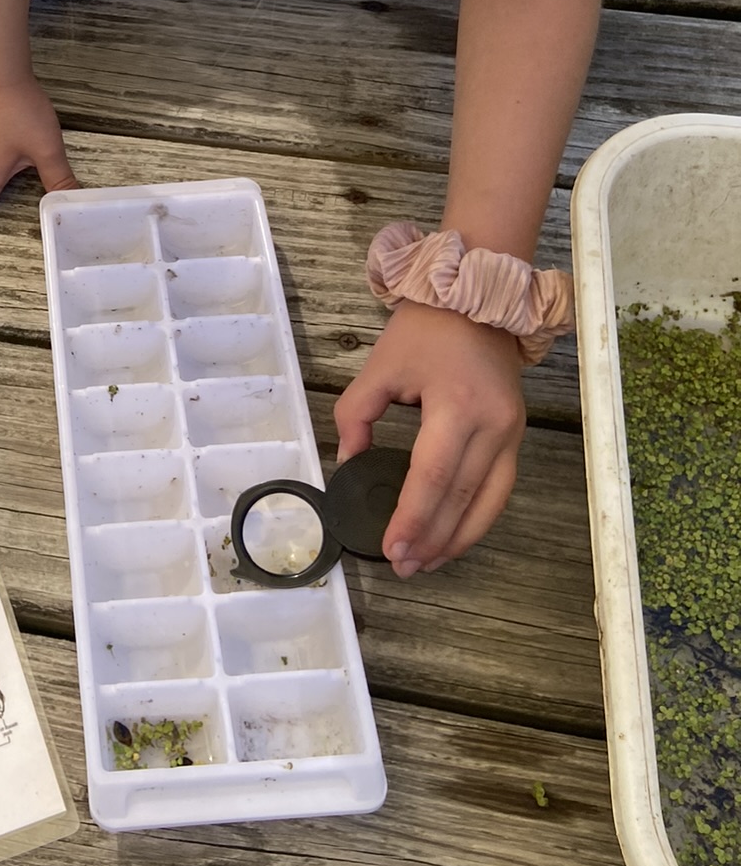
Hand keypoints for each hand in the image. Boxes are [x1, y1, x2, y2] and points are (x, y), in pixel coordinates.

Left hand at [334, 299, 525, 577]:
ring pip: (489, 501)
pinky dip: (478, 517)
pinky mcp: (517, 433)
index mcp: (457, 406)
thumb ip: (357, 413)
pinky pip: (500, 487)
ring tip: (428, 563)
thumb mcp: (381, 366)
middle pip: (463, 497)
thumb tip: (348, 460)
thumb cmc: (425, 330)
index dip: (413, 517)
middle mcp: (492, 425)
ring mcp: (511, 432)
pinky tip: (455, 534)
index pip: (434, 476)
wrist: (477, 298)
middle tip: (404, 567)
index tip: (392, 549)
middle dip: (432, 538)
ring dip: (459, 537)